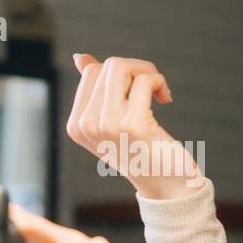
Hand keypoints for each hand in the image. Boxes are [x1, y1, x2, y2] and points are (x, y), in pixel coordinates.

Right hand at [66, 53, 199, 199]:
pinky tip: (166, 98)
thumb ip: (96, 89)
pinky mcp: (132, 125)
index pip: (92, 72)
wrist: (166, 185)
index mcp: (76, 125)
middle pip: (107, 66)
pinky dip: (159, 82)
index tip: (136, 91)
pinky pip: (144, 80)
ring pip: (121, 66)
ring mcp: (107, 126)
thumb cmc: (142, 150)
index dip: (119, 74)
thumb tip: (79, 58)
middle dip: (135, 69)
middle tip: (152, 89)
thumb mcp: (113, 119)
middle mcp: (86, 126)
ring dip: (147, 71)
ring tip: (158, 91)